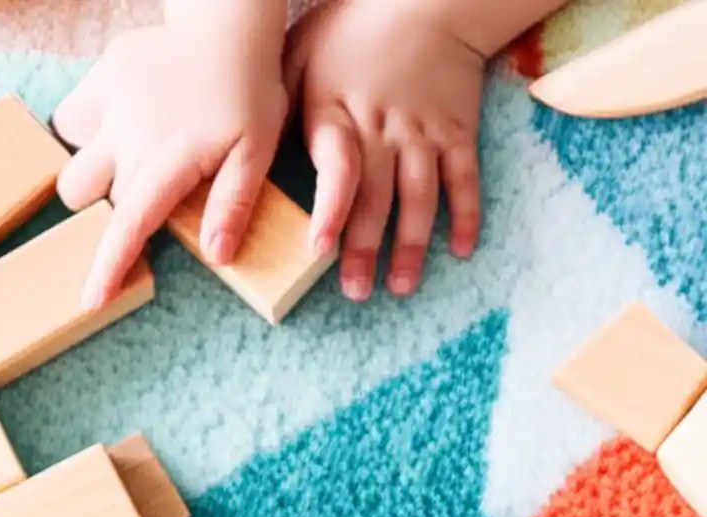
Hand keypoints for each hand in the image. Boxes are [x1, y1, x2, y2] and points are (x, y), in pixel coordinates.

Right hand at [54, 11, 287, 308]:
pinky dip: (90, 130)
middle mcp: (127, 135)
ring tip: (128, 158)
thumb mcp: (256, 151)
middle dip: (105, 207)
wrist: (227, 23)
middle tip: (144, 192)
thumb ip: (233, 203)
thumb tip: (215, 253)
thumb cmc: (249, 90)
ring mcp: (108, 104)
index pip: (129, 224)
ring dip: (91, 170)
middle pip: (88, 197)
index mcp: (167, 160)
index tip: (91, 299)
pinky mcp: (100, 77)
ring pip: (71, 157)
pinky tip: (123, 123)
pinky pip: (75, 116)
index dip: (109, 266)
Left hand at [285, 0, 486, 300]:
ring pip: (420, 199)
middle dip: (365, 250)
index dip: (331, 211)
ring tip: (400, 286)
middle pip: (376, 198)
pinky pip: (465, 179)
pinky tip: (460, 250)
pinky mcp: (458, 132)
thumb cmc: (351, 27)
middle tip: (356, 292)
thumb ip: (277, 103)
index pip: (338, 169)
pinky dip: (466, 216)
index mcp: (338, 113)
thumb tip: (245, 150)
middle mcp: (383, 129)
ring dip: (411, 246)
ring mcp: (424, 133)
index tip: (319, 250)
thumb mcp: (301, 53)